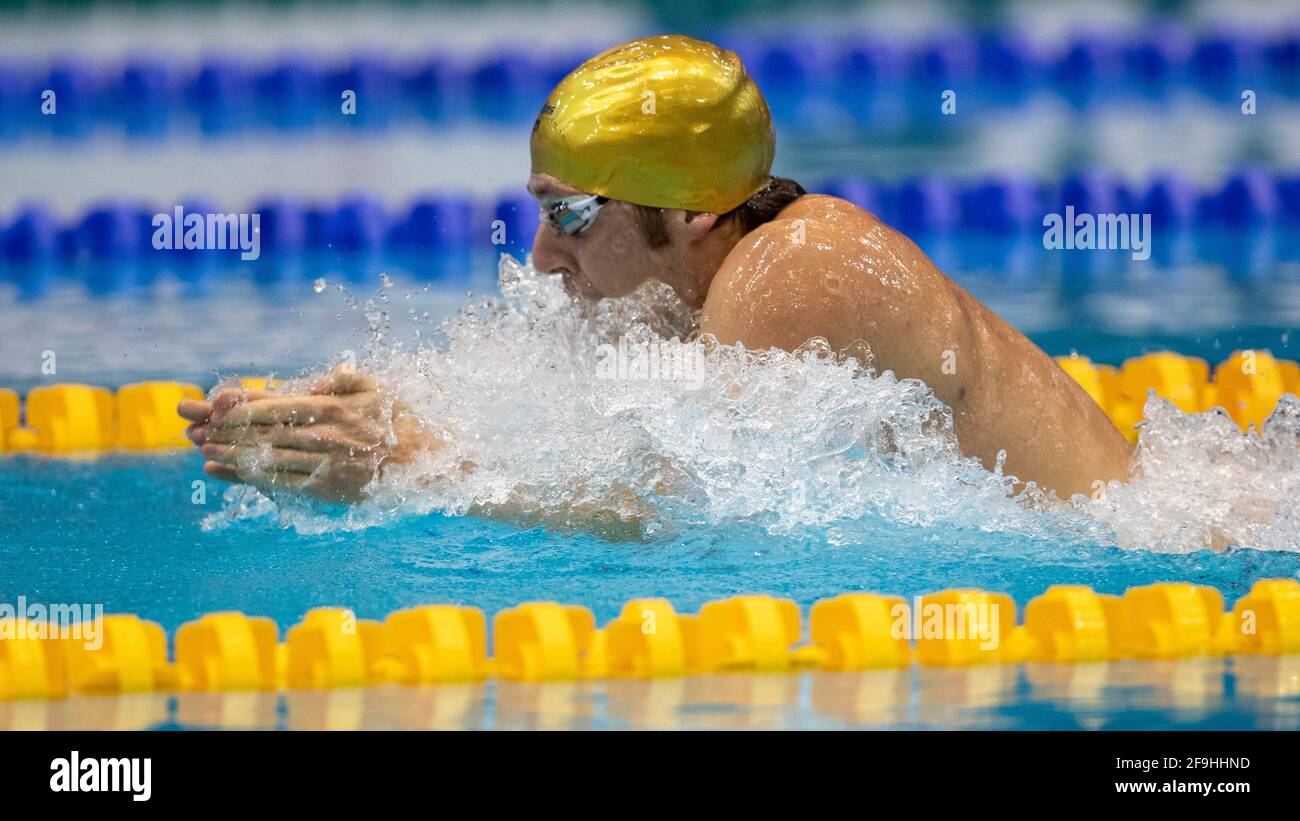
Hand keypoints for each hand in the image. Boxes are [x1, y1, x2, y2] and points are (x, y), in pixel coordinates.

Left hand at [178, 365, 433, 502]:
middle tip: (194, 427)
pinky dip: (253, 477)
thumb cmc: (403, 423)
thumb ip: (344, 379)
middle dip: (225, 429)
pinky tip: (231, 472)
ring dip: (232, 454)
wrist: (427, 466)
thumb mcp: (377, 389)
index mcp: (332, 408)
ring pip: (267, 457)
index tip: (214, 404)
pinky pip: (281, 482)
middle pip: (263, 432)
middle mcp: (323, 436)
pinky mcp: (326, 489)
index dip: (241, 405)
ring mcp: (323, 465)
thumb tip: (315, 381)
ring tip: (204, 450)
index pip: (275, 405)